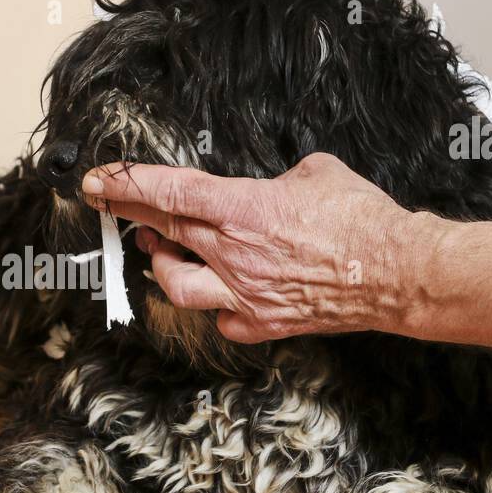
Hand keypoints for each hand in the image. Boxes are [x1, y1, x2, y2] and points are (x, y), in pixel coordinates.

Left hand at [82, 153, 432, 342]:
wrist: (396, 272)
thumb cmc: (361, 220)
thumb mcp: (317, 170)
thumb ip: (279, 177)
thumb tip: (273, 184)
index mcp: (241, 209)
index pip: (168, 192)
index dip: (127, 184)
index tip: (96, 181)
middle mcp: (233, 254)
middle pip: (163, 232)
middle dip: (130, 215)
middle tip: (110, 204)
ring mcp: (244, 294)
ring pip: (177, 285)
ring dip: (164, 264)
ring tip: (164, 250)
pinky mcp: (264, 322)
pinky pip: (221, 318)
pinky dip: (215, 304)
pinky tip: (222, 292)